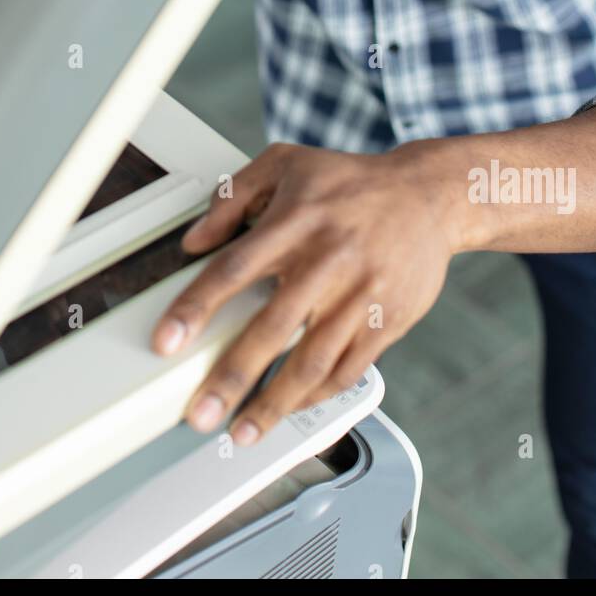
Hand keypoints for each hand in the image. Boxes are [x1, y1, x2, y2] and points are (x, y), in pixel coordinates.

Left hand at [151, 140, 460, 445]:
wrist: (428, 197)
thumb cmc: (350, 181)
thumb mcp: (286, 164)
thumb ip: (232, 195)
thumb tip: (193, 240)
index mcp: (295, 222)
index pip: (234, 269)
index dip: (196, 307)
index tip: (167, 341)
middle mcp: (326, 261)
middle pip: (271, 328)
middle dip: (231, 377)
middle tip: (200, 414)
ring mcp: (360, 296)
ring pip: (312, 361)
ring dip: (274, 403)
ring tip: (243, 432)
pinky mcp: (386, 321)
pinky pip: (347, 369)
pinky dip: (316, 395)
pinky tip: (291, 407)